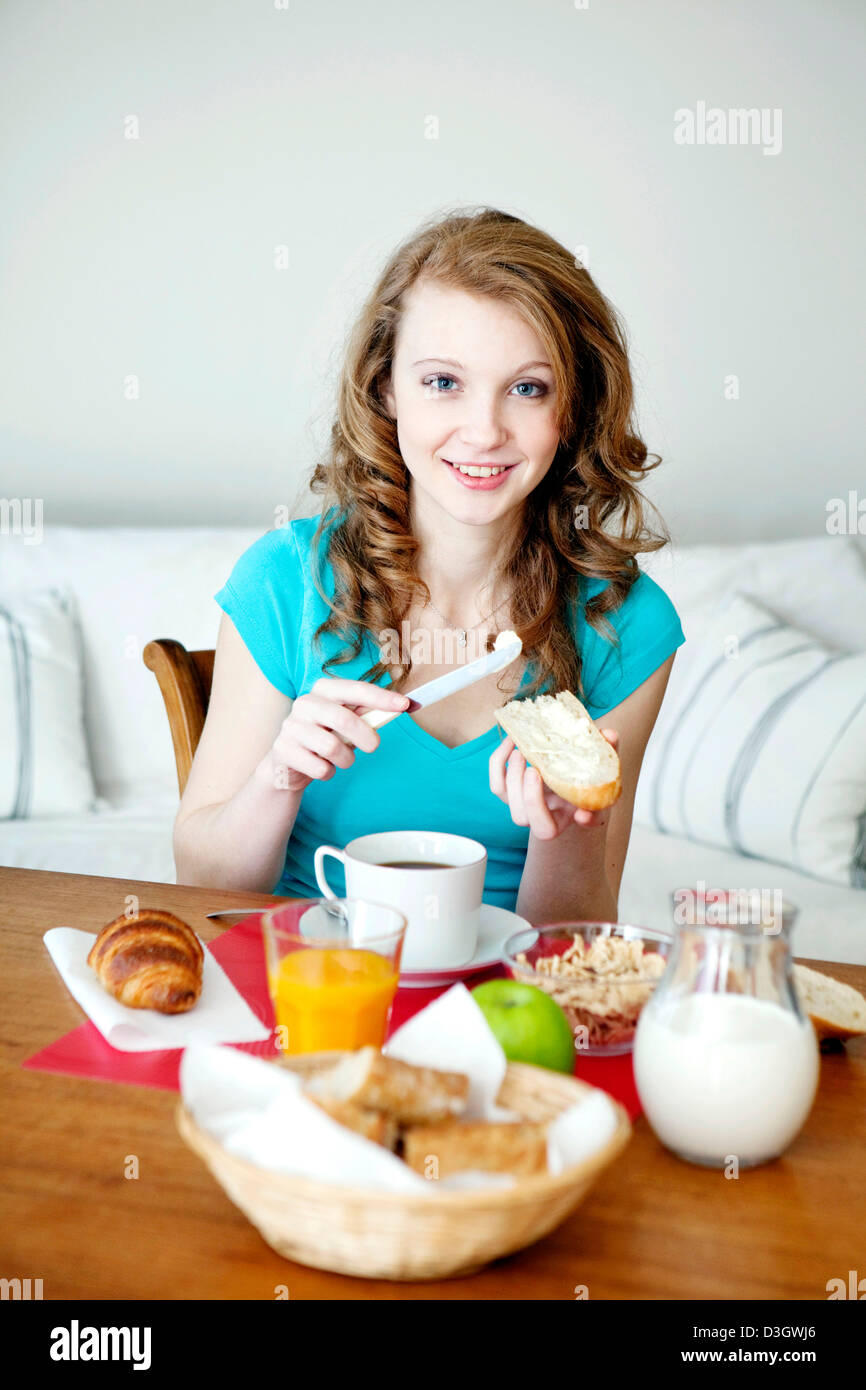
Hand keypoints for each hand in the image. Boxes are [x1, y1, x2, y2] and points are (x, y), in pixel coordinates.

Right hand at [268, 677, 409, 792]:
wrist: (289, 763)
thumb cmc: (326, 737)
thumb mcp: (347, 722)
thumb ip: (370, 713)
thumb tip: (403, 705)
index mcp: (322, 690)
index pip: (355, 689)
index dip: (382, 697)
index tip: (406, 705)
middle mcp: (304, 703)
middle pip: (343, 719)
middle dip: (366, 736)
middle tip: (374, 746)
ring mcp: (290, 726)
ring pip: (331, 747)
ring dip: (345, 759)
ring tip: (341, 759)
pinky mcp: (282, 750)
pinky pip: (319, 768)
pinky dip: (328, 773)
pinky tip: (321, 768)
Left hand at [489, 729, 618, 839]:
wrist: (562, 772)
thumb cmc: (581, 773)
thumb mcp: (599, 763)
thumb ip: (607, 751)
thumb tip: (610, 734)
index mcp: (572, 814)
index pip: (584, 825)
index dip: (585, 820)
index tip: (583, 813)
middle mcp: (546, 817)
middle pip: (531, 822)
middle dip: (530, 797)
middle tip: (535, 768)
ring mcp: (525, 807)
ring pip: (511, 805)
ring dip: (512, 778)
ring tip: (520, 751)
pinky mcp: (509, 793)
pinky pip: (497, 785)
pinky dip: (498, 764)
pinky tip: (510, 743)